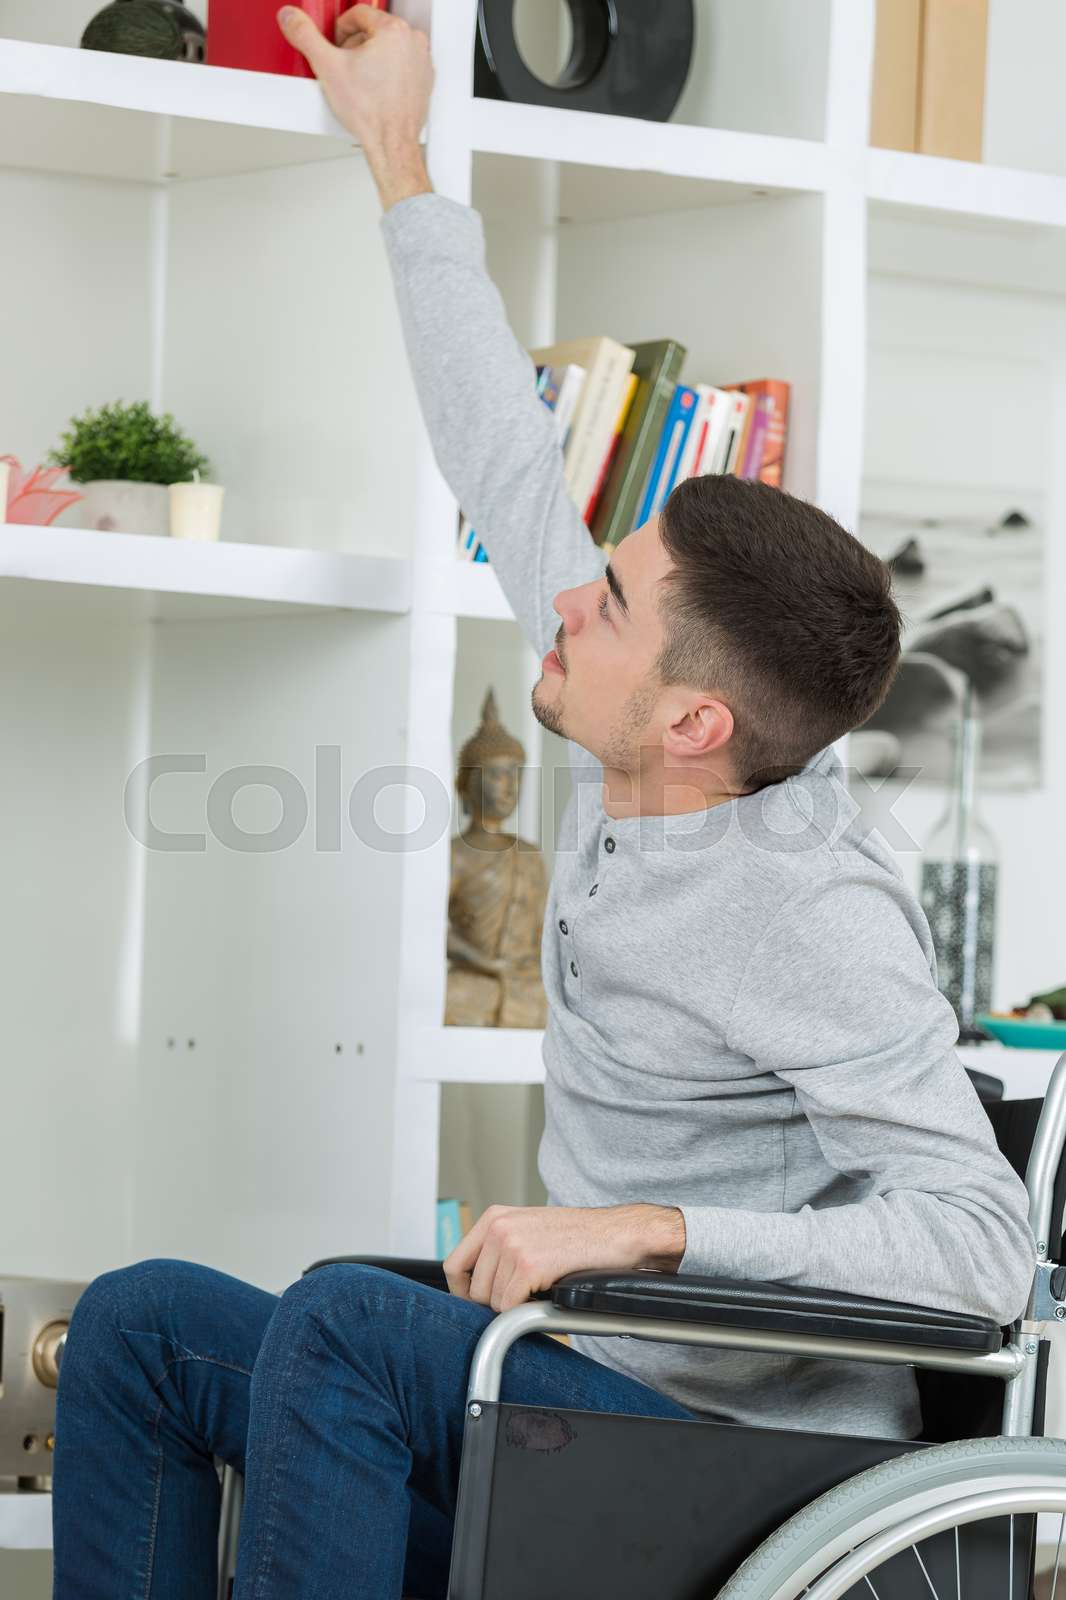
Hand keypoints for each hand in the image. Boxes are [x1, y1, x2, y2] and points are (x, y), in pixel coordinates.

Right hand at [277, 5, 433, 205]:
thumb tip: (291, 18)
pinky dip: (388, 73)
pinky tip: (375, 91)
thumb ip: (305, 36)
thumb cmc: (370, 113)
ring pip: (389, 47)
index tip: (335, 45)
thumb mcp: (328, 68)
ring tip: (360, 82)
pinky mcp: (424, 81)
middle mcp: (412, 42)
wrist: (391, 145)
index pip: (359, 13)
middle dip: (355, 45)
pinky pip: (401, 66)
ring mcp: (422, 62)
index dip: (340, 29)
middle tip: (345, 67)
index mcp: (393, 30)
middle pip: (375, 29)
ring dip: (371, 58)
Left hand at [443, 1203, 685, 1312]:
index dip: (463, 1292)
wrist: (616, 1234)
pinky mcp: (528, 1265)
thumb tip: (473, 1288)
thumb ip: (498, 1249)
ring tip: (542, 1288)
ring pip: (493, 1302)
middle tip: (526, 1295)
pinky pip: (511, 1308)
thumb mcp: (528, 1230)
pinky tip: (547, 1292)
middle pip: (474, 1290)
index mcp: (494, 1217)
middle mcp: (498, 1227)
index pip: (454, 1265)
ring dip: (517, 1305)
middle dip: (497, 1302)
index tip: (479, 1303)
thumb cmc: (577, 1237)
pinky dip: (528, 1310)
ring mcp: (512, 1245)